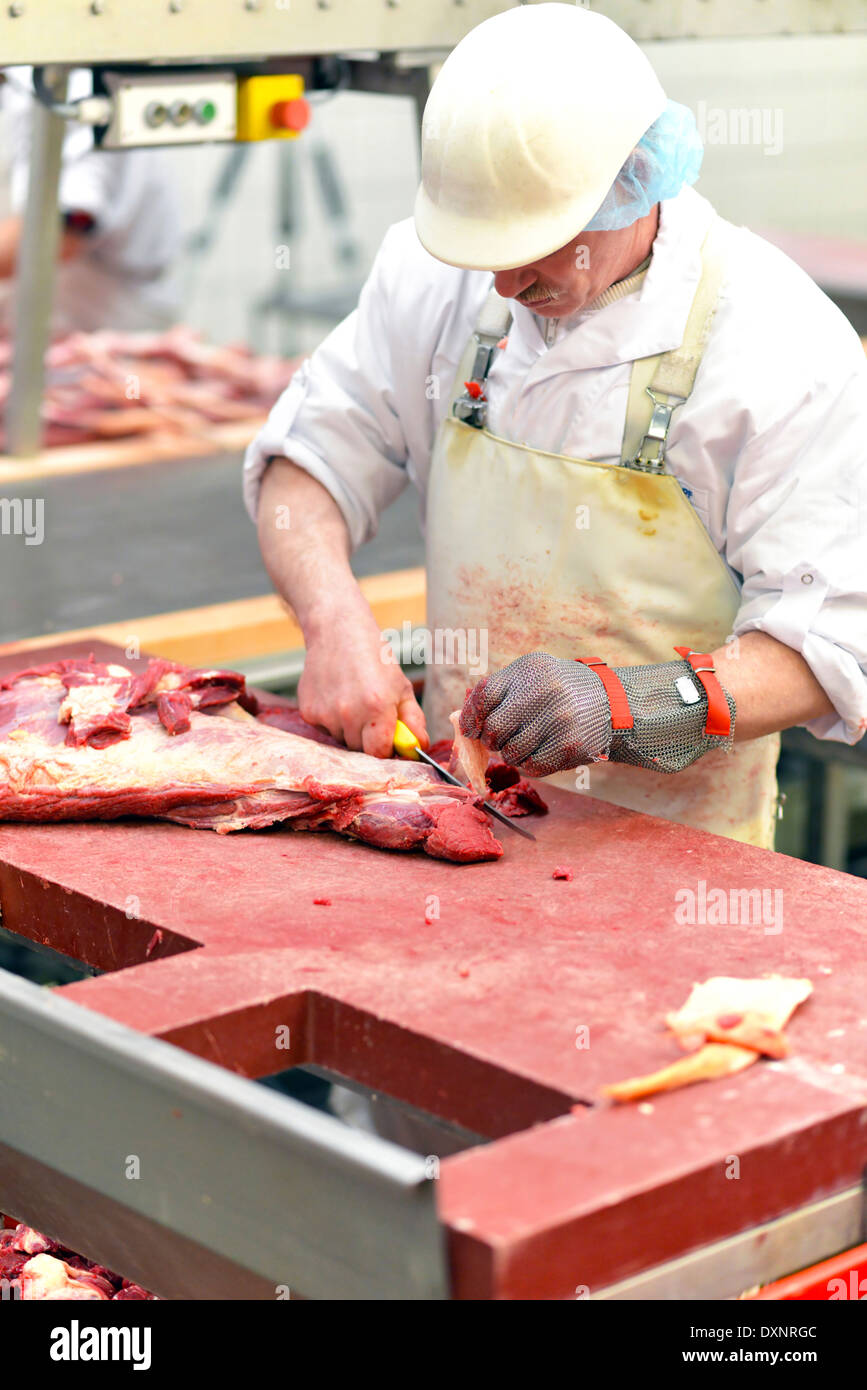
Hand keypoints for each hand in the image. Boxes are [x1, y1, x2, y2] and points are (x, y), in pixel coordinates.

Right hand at [298, 616, 427, 758]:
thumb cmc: (374, 658)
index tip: (387, 739)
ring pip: (342, 740)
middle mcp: (349, 713)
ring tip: (352, 700)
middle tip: (371, 713)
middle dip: (368, 738)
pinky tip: (336, 697)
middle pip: (360, 749)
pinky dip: (332, 721)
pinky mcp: (308, 711)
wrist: (337, 631)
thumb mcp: (401, 686)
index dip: (385, 749)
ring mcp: (325, 714)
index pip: (380, 753)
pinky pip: (325, 730)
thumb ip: (413, 720)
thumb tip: (419, 747)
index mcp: (377, 707)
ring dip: (349, 729)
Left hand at [459, 651, 610, 776]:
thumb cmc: (559, 688)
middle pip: (494, 730)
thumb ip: (499, 690)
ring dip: (512, 753)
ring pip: (511, 753)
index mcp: (529, 671)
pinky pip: (532, 767)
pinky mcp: (570, 746)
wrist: (611, 701)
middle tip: (501, 738)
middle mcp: (543, 693)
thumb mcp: (532, 674)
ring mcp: (558, 721)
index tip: (471, 729)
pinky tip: (540, 751)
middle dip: (492, 739)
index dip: (472, 717)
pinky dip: (529, 764)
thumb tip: (463, 721)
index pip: (484, 696)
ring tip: (526, 742)